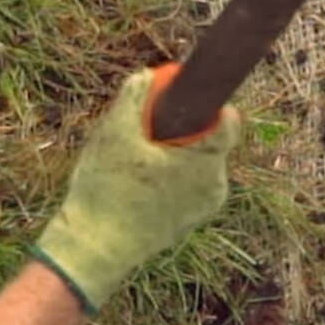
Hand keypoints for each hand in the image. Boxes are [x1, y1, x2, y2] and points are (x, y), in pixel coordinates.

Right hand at [27, 66, 236, 312]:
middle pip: (208, 141)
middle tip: (147, 131)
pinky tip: (137, 182)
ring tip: (137, 161)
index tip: (181, 100)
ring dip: (173, 155)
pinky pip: (187, 186)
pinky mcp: (189, 222)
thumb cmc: (106, 192)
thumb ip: (132, 98)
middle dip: (181, 130)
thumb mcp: (113, 134)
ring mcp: (204, 208)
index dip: (208, 104)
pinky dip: (169, 177)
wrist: (95, 249)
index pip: (229, 121)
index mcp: (206, 162)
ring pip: (196, 165)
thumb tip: (146, 75)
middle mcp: (215, 186)